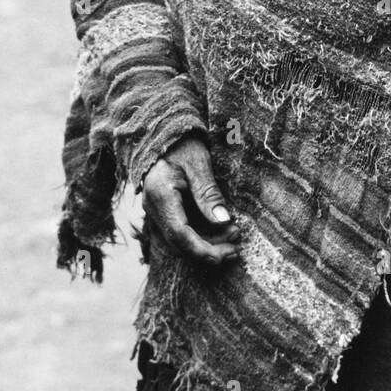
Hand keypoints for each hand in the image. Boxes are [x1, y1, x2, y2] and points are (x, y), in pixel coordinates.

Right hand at [142, 136, 240, 267]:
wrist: (164, 136)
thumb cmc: (182, 145)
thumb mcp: (199, 163)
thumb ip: (208, 192)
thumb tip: (223, 221)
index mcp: (161, 196)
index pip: (179, 234)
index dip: (202, 250)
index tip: (225, 254)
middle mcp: (154, 209)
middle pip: (179, 244)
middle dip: (208, 250)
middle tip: (236, 247)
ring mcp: (156, 213)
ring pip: (180, 241)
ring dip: (206, 244)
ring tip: (233, 236)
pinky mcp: (164, 213)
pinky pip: (181, 232)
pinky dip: (200, 236)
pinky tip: (221, 231)